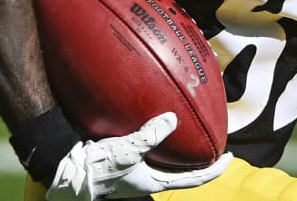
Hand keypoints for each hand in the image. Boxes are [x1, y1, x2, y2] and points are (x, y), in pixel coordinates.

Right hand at [46, 112, 231, 200]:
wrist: (67, 171)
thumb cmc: (96, 168)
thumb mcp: (126, 151)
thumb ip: (150, 135)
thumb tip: (173, 118)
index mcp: (154, 183)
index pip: (193, 179)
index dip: (214, 170)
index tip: (229, 157)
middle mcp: (148, 177)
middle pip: (182, 169)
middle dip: (198, 155)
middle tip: (212, 138)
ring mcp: (136, 168)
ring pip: (165, 157)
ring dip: (178, 144)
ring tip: (189, 126)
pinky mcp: (124, 156)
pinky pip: (147, 144)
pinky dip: (156, 132)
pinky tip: (154, 114)